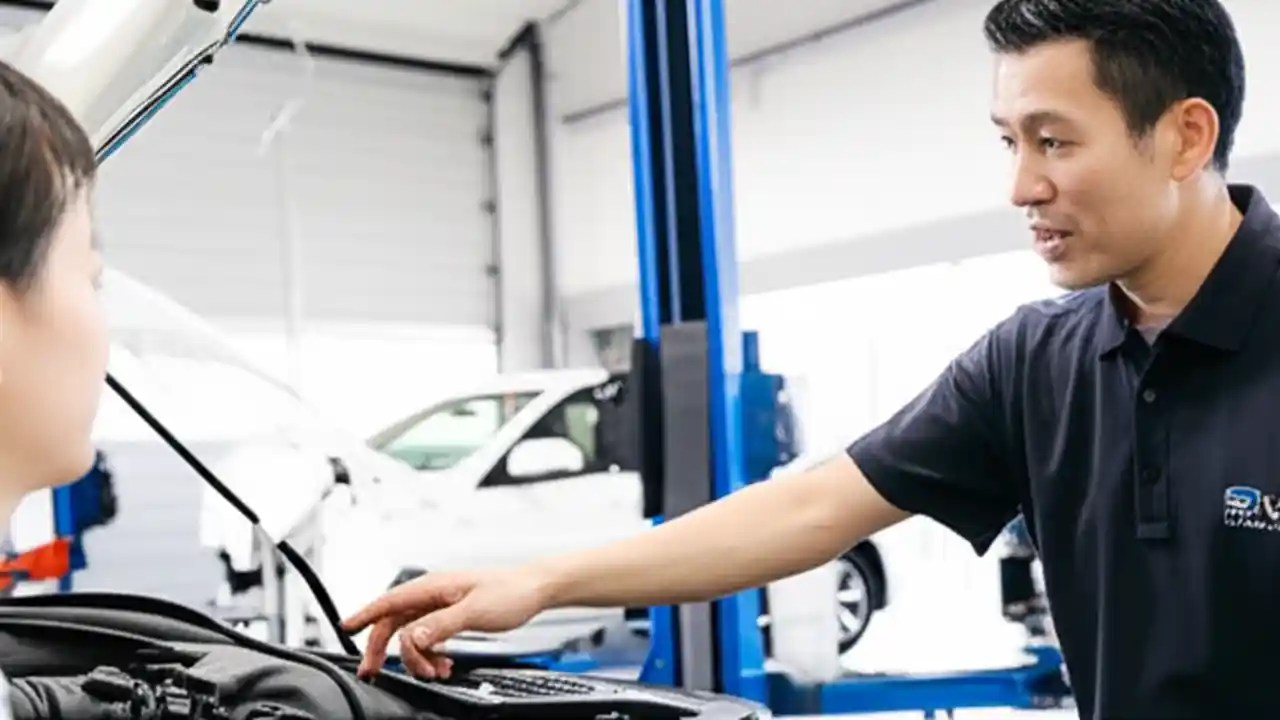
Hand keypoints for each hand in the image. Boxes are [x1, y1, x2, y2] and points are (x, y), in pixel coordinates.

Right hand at [341, 566, 553, 679]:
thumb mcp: (473, 612)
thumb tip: (412, 637)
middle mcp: (433, 593)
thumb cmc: (510, 592)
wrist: (535, 589)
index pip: (389, 601)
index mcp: (434, 586)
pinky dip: (431, 653)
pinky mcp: (451, 614)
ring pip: (412, 632)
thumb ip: (440, 625)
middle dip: (383, 648)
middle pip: (395, 621)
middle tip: (373, 671)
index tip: (346, 628)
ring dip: (416, 656)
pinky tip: (444, 664)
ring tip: (434, 671)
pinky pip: (429, 636)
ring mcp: (441, 604)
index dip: (365, 615)